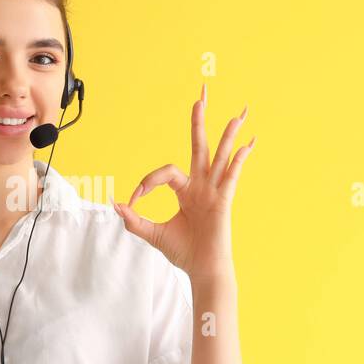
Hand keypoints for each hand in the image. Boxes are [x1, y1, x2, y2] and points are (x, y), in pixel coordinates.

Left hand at [113, 82, 254, 279]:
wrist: (201, 270)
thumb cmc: (183, 252)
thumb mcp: (152, 234)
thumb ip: (134, 219)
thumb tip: (115, 204)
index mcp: (185, 190)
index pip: (164, 172)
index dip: (146, 181)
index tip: (133, 199)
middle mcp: (201, 185)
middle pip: (199, 146)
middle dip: (199, 120)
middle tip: (201, 94)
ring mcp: (215, 190)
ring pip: (220, 155)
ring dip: (228, 134)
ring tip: (238, 112)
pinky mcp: (224, 200)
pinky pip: (233, 175)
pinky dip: (240, 159)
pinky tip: (249, 144)